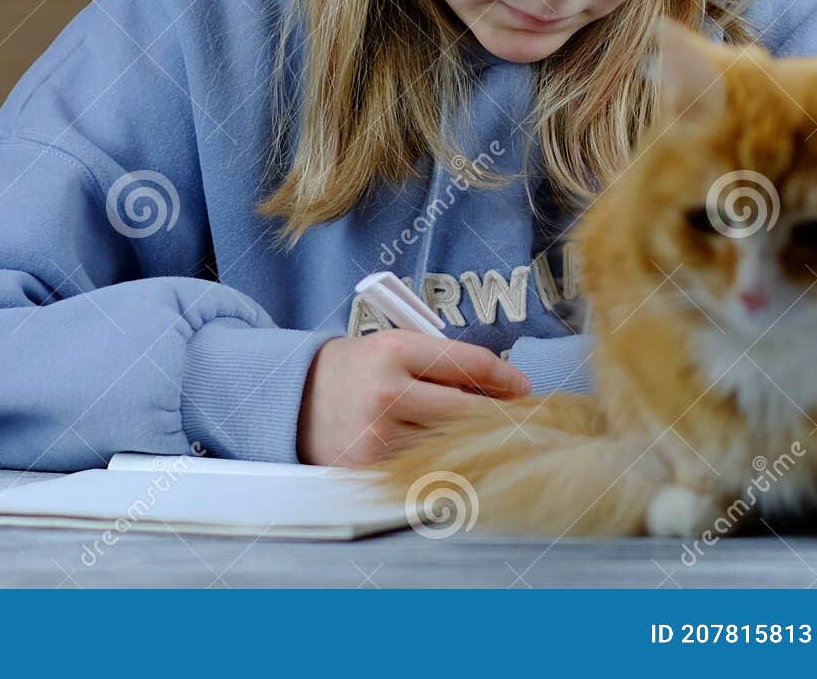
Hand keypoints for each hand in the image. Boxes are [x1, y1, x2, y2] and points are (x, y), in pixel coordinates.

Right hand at [295, 331, 531, 466]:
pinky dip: (444, 465)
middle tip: (521, 420)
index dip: (505, 377)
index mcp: (393, 351)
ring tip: (486, 439)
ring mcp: (377, 436)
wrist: (294, 399)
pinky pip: (425, 469)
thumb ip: (443, 361)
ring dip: (474, 443)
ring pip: (450, 444)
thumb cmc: (356, 370)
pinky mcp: (370, 469)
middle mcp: (386, 393)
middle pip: (467, 410)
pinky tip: (452, 459)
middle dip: (499, 415)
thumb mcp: (394, 345)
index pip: (469, 364)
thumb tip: (504, 388)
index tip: (522, 387)